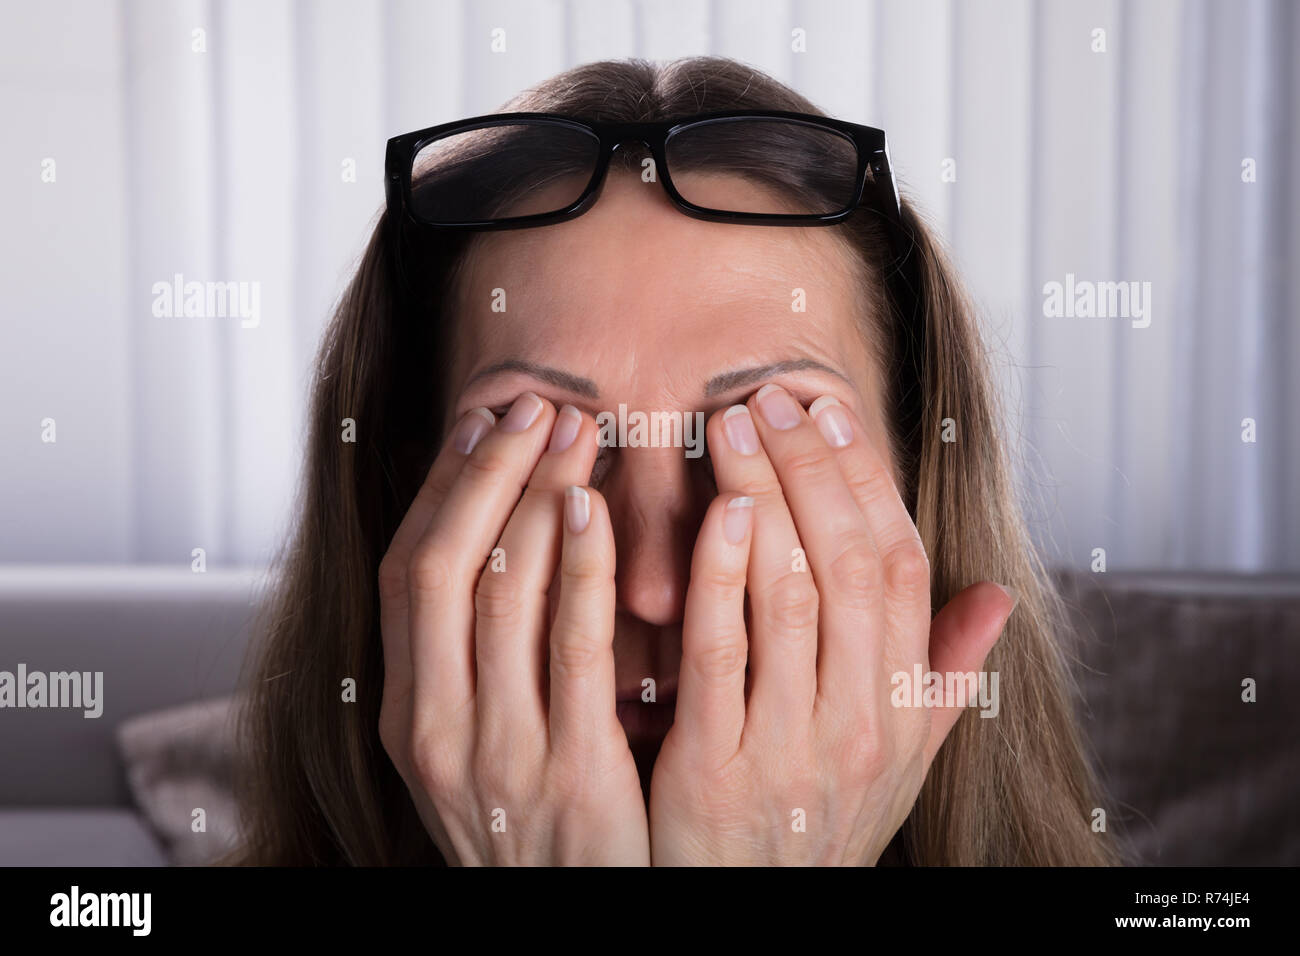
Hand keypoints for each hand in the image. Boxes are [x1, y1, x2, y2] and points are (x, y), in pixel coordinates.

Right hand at [377, 394, 648, 864]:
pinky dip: (576, 571)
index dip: (443, 488)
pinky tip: (595, 509)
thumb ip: (484, 654)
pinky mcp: (564, 775)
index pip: (407, 572)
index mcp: (408, 711)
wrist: (569, 919)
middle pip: (441, 568)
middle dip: (487, 476)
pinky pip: (567, 652)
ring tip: (573, 431)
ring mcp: (493, 753)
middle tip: (535, 405)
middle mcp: (433, 727)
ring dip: (533, 500)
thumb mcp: (483, 739)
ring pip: (497, 597)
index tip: (482, 424)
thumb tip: (508, 537)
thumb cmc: (536, 818)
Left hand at [649, 384, 1014, 864]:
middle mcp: (859, 721)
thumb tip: (997, 597)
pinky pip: (722, 657)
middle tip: (765, 397)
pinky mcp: (717, 770)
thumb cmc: (819, 826)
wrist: (752, 918)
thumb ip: (942, 678)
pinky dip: (720, 577)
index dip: (865, 482)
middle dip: (808, 470)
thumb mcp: (899, 762)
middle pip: (845, 565)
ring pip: (790, 596)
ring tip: (727, 426)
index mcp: (899, 706)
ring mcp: (791, 747)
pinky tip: (712, 513)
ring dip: (762, 498)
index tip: (829, 412)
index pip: (897, 569)